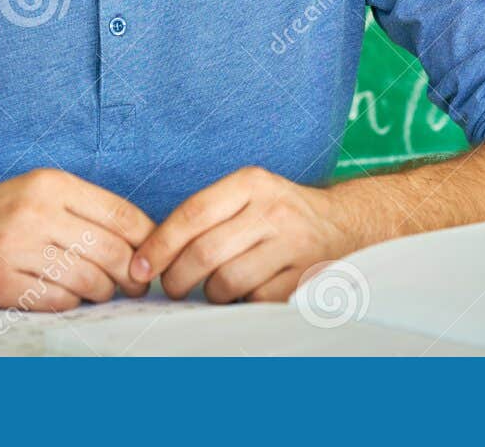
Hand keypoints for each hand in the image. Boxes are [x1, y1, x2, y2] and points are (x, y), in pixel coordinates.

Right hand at [0, 168, 153, 310]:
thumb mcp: (37, 193)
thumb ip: (84, 210)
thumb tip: (140, 240)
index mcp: (51, 184)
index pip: (122, 213)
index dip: (147, 240)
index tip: (150, 256)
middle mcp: (35, 212)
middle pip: (112, 250)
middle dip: (131, 275)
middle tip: (133, 285)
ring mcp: (15, 248)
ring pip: (90, 280)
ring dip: (102, 292)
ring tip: (98, 290)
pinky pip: (59, 301)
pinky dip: (71, 302)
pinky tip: (64, 294)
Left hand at [129, 167, 359, 302]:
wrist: (344, 224)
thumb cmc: (278, 214)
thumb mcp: (247, 196)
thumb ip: (206, 216)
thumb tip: (151, 255)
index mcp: (251, 182)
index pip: (192, 214)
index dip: (159, 246)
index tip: (140, 268)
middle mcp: (274, 209)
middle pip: (205, 252)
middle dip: (177, 278)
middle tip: (172, 287)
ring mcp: (294, 244)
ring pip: (228, 281)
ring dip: (211, 294)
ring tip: (213, 289)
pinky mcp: (307, 276)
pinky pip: (257, 300)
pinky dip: (243, 303)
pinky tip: (246, 293)